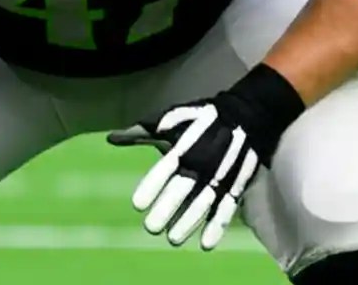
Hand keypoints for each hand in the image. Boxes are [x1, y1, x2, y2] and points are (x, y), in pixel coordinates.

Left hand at [107, 64, 304, 249]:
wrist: (246, 114)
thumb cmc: (200, 119)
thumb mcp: (170, 119)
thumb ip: (141, 132)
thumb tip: (111, 139)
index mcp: (185, 146)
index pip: (166, 168)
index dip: (152, 186)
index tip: (137, 204)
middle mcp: (202, 162)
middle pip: (183, 189)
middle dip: (167, 209)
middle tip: (151, 228)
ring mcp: (220, 175)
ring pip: (203, 202)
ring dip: (188, 222)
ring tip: (172, 239)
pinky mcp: (236, 184)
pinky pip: (227, 207)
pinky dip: (217, 226)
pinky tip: (206, 244)